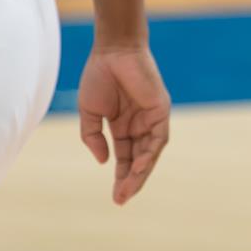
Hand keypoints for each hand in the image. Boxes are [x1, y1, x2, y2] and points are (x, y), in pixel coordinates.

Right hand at [76, 44, 171, 204]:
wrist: (113, 51)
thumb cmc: (100, 76)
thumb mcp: (89, 113)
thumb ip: (93, 137)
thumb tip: (104, 161)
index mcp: (123, 126)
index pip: (124, 158)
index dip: (121, 177)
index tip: (115, 198)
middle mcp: (139, 124)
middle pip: (139, 160)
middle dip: (131, 181)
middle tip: (121, 199)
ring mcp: (151, 118)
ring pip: (150, 152)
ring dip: (141, 172)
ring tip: (128, 189)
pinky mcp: (161, 109)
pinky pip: (159, 137)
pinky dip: (150, 153)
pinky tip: (139, 166)